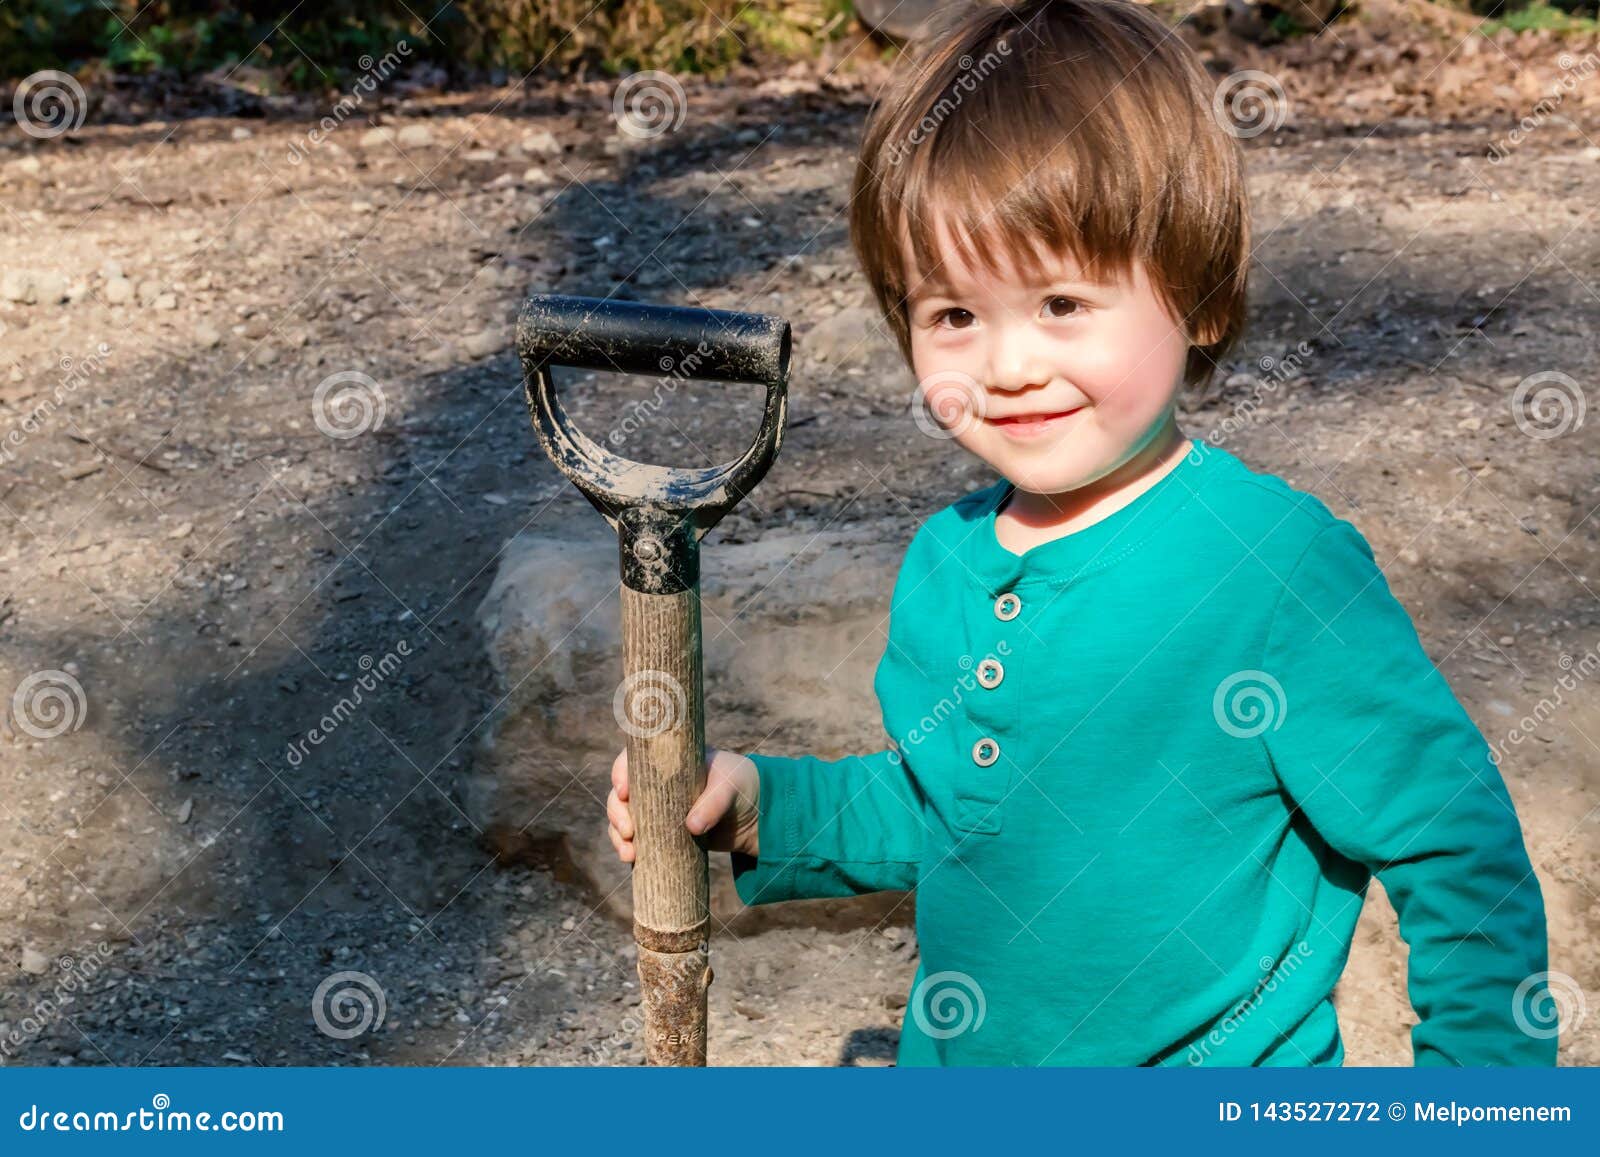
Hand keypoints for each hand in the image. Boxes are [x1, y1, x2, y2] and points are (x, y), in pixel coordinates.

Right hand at [607, 746, 760, 863]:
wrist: (755, 812)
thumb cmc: (740, 785)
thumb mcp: (730, 787)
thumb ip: (714, 803)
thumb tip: (692, 827)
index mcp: (668, 761)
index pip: (634, 759)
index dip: (621, 772)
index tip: (624, 792)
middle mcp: (655, 783)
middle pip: (622, 793)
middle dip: (617, 812)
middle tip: (628, 831)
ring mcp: (656, 809)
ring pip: (624, 818)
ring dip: (618, 835)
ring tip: (629, 854)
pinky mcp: (662, 832)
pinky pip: (637, 839)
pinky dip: (629, 848)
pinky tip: (631, 860)